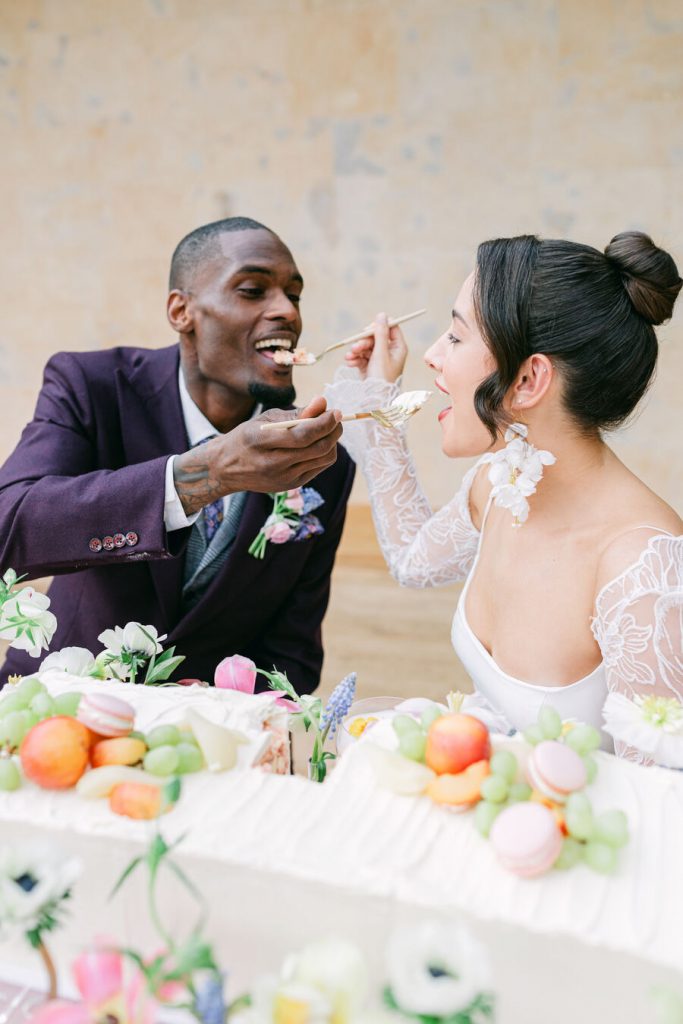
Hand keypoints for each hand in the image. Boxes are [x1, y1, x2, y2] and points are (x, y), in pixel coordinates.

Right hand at [173, 397, 342, 514]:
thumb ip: (296, 413)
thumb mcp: (265, 420)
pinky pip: (318, 468)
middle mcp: (272, 463)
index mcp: (260, 441)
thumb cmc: (247, 437)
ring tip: (328, 429)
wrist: (226, 468)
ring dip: (332, 442)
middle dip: (333, 431)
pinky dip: (325, 453)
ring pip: (322, 459)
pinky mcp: (290, 485)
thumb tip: (323, 401)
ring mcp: (282, 478)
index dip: (324, 423)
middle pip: (317, 448)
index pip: (302, 435)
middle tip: (337, 418)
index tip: (335, 411)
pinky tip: (319, 443)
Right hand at [344, 312, 407, 382]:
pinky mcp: (370, 366)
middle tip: (355, 347)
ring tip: (350, 357)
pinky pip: (361, 356)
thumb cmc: (382, 377)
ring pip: (366, 347)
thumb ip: (380, 333)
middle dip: (363, 341)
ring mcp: (379, 359)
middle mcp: (390, 352)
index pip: (391, 327)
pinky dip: (355, 358)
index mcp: (398, 347)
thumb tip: (382, 315)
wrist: (376, 400)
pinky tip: (350, 363)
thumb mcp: (381, 353)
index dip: (379, 326)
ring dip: (356, 350)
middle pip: (375, 337)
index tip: (369, 329)